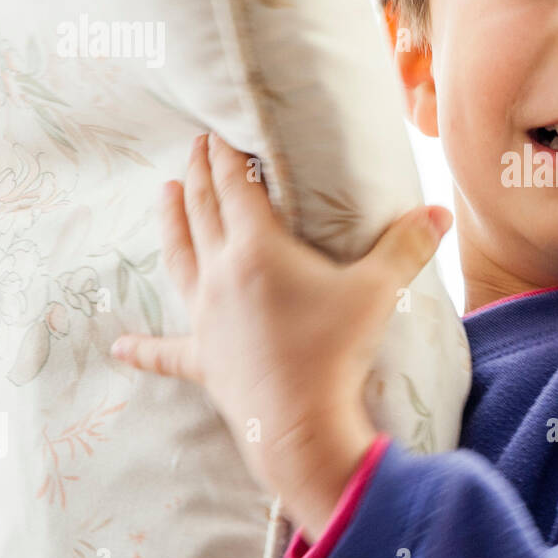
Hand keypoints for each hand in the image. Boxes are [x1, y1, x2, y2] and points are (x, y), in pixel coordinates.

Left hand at [109, 131, 452, 537]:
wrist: (301, 426)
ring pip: (179, 259)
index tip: (220, 131)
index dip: (227, 156)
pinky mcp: (205, 360)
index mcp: (257, 250)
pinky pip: (168, 351)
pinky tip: (119, 347)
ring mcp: (206, 318)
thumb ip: (407, 247)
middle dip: (200, 175)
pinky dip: (144, 348)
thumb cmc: (335, 351)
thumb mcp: (377, 291)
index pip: (235, 188)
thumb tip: (438, 211)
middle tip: (195, 147)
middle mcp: (221, 276)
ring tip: (165, 193)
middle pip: (202, 213)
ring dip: (171, 223)